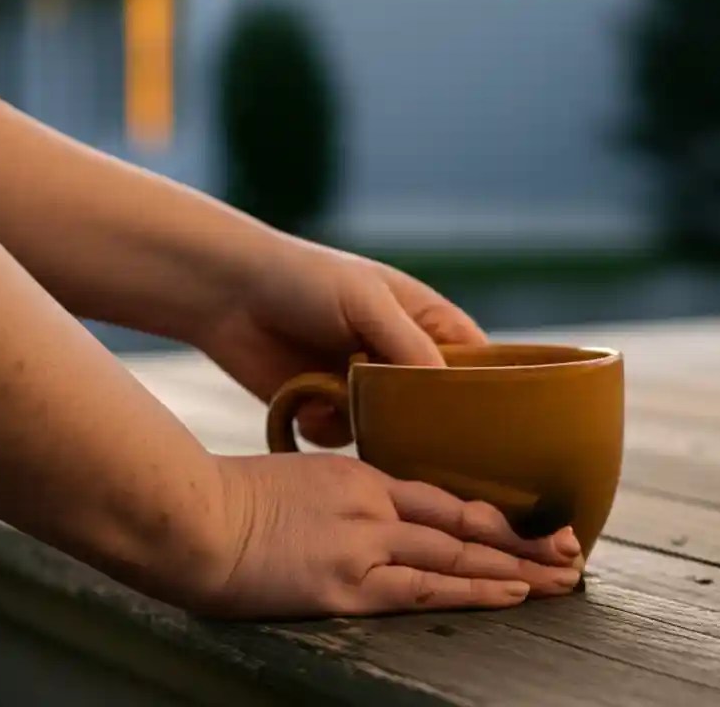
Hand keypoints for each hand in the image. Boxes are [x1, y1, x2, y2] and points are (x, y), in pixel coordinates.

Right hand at [194, 453, 582, 618]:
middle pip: (466, 522)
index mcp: (360, 477)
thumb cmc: (227, 503)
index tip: (530, 525)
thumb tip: (355, 517)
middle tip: (572, 550)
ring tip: (561, 580)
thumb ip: (336, 499)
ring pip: (459, 554)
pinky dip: (474, 589)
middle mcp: (373, 504)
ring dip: (516, 568)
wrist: (190, 518)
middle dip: (524, 540)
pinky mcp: (347, 583)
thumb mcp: (295, 484)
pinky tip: (510, 593)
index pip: (444, 497)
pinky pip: (425, 587)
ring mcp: (363, 542)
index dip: (492, 514)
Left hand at [198, 237, 486, 445]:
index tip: (491, 427)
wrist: (228, 294)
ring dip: (369, 426)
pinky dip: (325, 426)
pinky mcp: (326, 410)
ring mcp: (365, 388)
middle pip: (437, 410)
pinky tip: (305, 399)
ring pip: (391, 432)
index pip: (478, 365)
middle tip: (414, 435)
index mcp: (426, 323)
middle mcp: (401, 359)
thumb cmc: (305, 280)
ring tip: (342, 400)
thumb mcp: (367, 300)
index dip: (487, 394)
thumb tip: (447, 390)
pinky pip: (344, 439)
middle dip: (425, 425)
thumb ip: (410, 344)